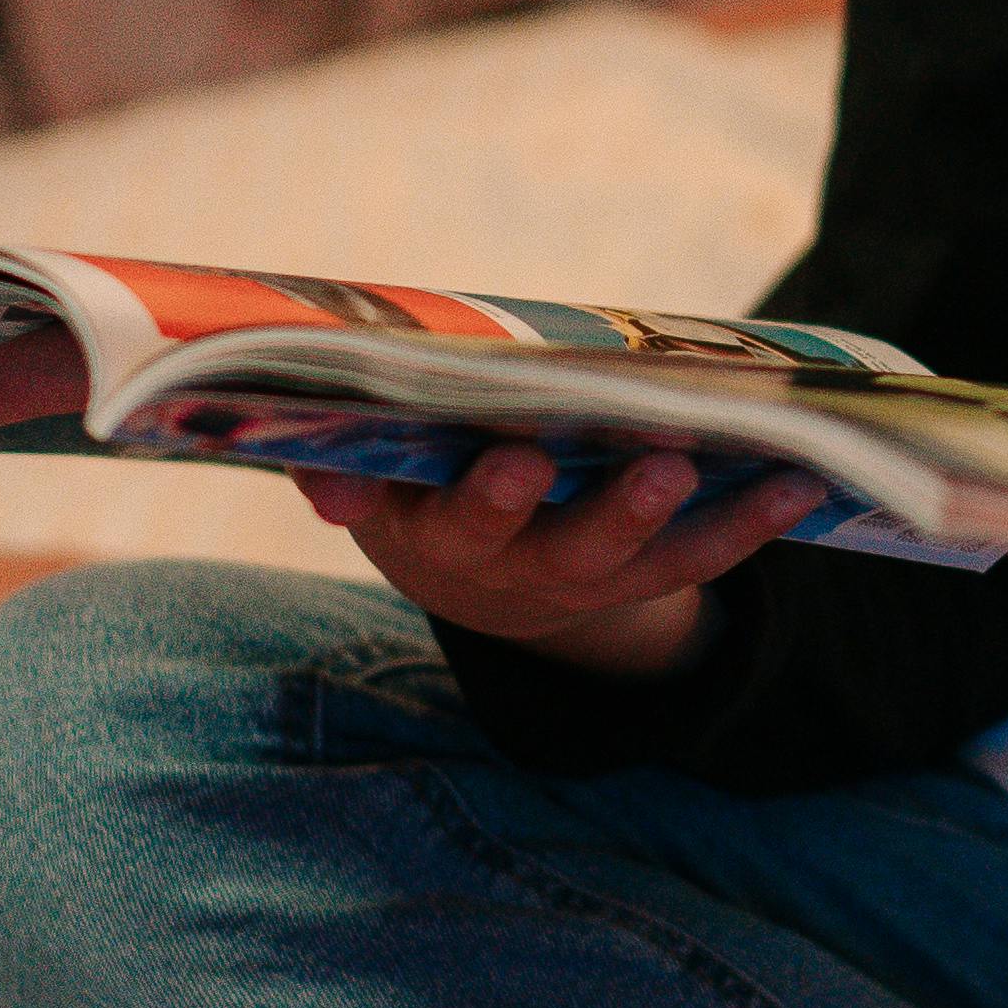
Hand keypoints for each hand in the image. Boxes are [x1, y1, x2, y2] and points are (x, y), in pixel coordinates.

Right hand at [0, 330, 810, 669]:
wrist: (523, 588)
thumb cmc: (438, 486)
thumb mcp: (369, 471)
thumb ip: (322, 442)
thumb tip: (205, 419)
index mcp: (417, 530)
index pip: (412, 512)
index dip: (413, 492)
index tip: (427, 467)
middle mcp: (495, 567)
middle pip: (521, 544)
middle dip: (539, 506)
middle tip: (546, 464)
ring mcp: (580, 580)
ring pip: (622, 555)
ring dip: (662, 515)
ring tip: (693, 465)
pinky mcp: (660, 578)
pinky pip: (712, 559)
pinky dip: (755, 522)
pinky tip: (802, 486)